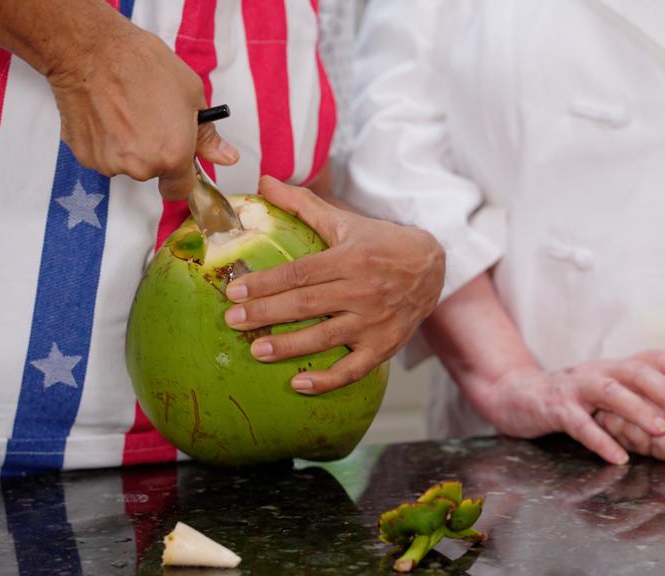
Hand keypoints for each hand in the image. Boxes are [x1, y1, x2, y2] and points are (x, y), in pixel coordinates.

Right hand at [45, 10, 238, 199]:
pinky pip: (103, 155)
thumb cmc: (144, 66)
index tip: (178, 159)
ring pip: (126, 164)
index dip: (182, 175)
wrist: (93, 51)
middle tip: (150, 118)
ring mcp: (110, 163)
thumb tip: (227, 158)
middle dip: (154, 152)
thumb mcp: (191, 96)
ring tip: (126, 111)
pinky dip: (106, 140)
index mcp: (173, 156)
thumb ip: (207, 136)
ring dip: (128, 146)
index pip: (180, 190)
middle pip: (152, 173)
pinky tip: (107, 113)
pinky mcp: (85, 154)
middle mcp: (141, 167)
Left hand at [222, 176, 445, 393]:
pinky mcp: (384, 346)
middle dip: (265, 314)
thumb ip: (302, 204)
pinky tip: (298, 384)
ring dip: (288, 347)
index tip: (235, 290)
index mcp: (350, 259)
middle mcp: (363, 291)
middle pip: (306, 305)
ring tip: (257, 351)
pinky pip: (353, 369)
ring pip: (325, 338)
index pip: (300, 273)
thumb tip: (265, 181)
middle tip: (233, 320)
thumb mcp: (344, 220)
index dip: (265, 283)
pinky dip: (327, 380)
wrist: (431, 267)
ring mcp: (374, 322)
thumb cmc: (380, 243)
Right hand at [484, 351, 664, 464]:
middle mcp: (596, 371)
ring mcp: (574, 388)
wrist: (515, 396)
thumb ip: (632, 396)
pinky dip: (600, 440)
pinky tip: (618, 458)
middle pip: (635, 371)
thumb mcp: (602, 390)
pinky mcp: (555, 408)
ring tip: (661, 431)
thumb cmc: (567, 397)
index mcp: (611, 366)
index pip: (651, 359)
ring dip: (637, 410)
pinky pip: (580, 424)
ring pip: (609, 392)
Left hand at [596, 363, 664, 459]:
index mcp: (650, 377)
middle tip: (650, 444)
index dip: (612, 425)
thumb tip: (604, 421)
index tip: (632, 435)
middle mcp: (659, 383)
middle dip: (625, 438)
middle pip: (616, 417)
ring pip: (636, 429)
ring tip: (664, 446)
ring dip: (645, 446)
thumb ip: (635, 409)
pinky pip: (663, 442)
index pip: (608, 401)